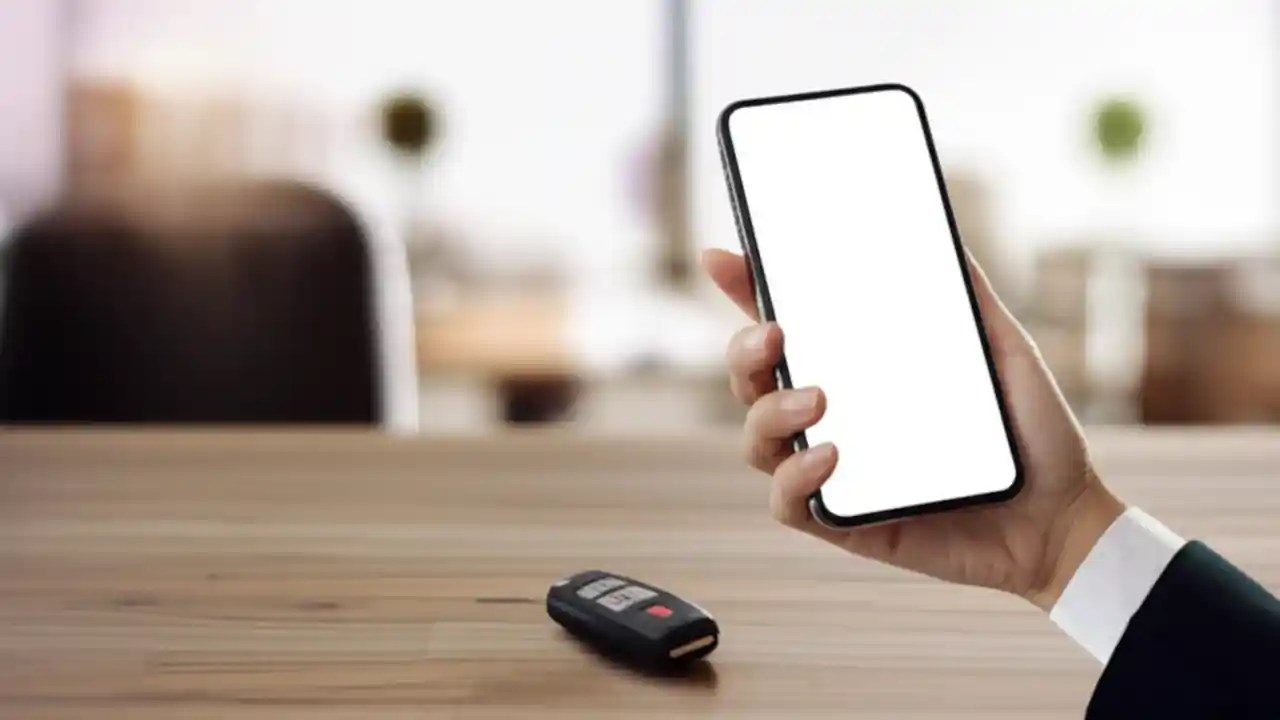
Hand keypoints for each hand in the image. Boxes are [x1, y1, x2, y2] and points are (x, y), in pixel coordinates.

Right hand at [703, 248, 1123, 609]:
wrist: (1062, 518)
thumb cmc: (1028, 435)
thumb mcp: (1004, 352)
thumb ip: (970, 300)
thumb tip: (942, 240)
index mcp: (855, 371)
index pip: (784, 328)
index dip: (744, 292)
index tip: (721, 259)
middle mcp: (832, 417)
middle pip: (750, 381)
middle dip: (742, 353)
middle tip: (774, 334)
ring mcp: (831, 470)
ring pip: (756, 439)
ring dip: (769, 412)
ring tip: (818, 398)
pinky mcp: (843, 522)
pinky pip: (786, 502)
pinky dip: (795, 476)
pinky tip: (831, 455)